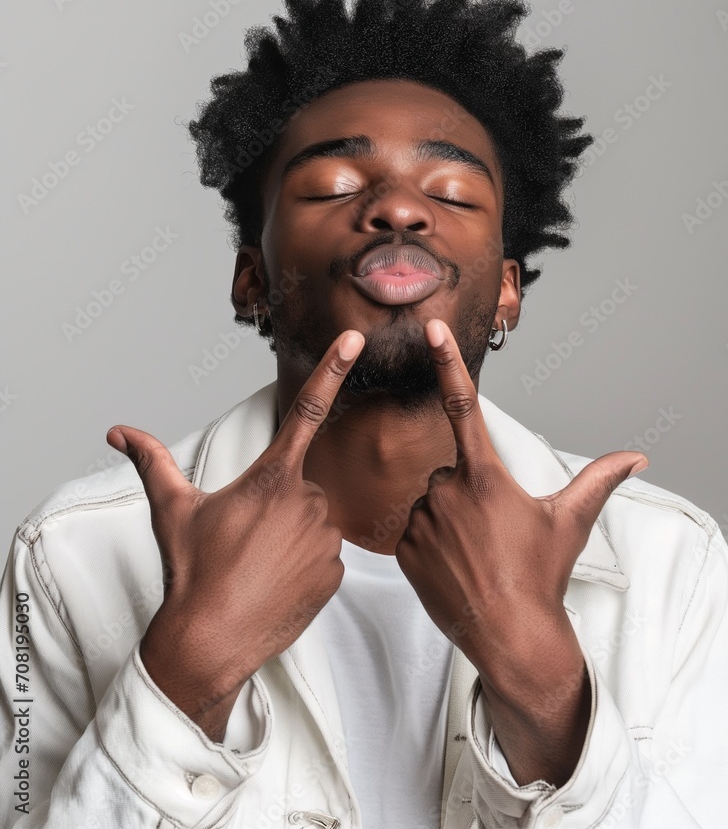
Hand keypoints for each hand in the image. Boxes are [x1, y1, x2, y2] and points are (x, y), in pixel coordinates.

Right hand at [106, 329, 364, 739]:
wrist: (210, 642)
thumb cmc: (190, 572)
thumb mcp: (171, 510)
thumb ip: (151, 461)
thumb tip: (118, 431)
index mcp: (271, 478)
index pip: (307, 410)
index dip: (334, 370)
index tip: (354, 340)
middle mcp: (307, 501)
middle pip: (299, 488)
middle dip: (277, 507)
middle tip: (246, 542)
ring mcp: (326, 539)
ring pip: (314, 522)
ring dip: (292, 536)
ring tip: (259, 566)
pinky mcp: (336, 573)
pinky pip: (325, 556)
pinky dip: (305, 564)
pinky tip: (277, 583)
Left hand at [395, 318, 647, 784]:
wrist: (510, 636)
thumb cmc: (541, 575)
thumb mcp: (570, 522)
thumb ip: (598, 480)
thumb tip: (636, 457)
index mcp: (485, 477)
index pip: (464, 406)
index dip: (447, 363)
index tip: (431, 329)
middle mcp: (446, 491)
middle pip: (451, 472)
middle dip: (467, 494)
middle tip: (491, 533)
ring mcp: (421, 522)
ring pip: (431, 502)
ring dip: (447, 519)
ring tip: (474, 554)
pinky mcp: (402, 550)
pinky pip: (413, 531)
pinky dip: (430, 542)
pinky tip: (453, 566)